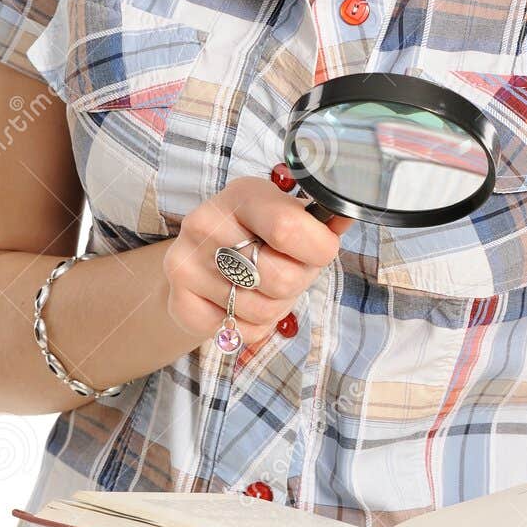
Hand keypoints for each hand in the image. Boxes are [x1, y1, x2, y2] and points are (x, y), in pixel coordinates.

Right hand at [164, 175, 351, 346]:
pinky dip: (255, 326)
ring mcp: (186, 265)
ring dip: (279, 305)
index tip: (322, 248)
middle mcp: (206, 224)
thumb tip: (347, 215)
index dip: (319, 248)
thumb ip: (317, 218)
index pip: (289, 229)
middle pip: (281, 278)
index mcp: (241, 194)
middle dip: (300, 280)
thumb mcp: (283, 211)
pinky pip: (242, 332)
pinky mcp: (179, 302)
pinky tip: (244, 302)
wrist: (199, 259)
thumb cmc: (255, 233)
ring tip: (267, 286)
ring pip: (264, 311)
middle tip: (292, 269)